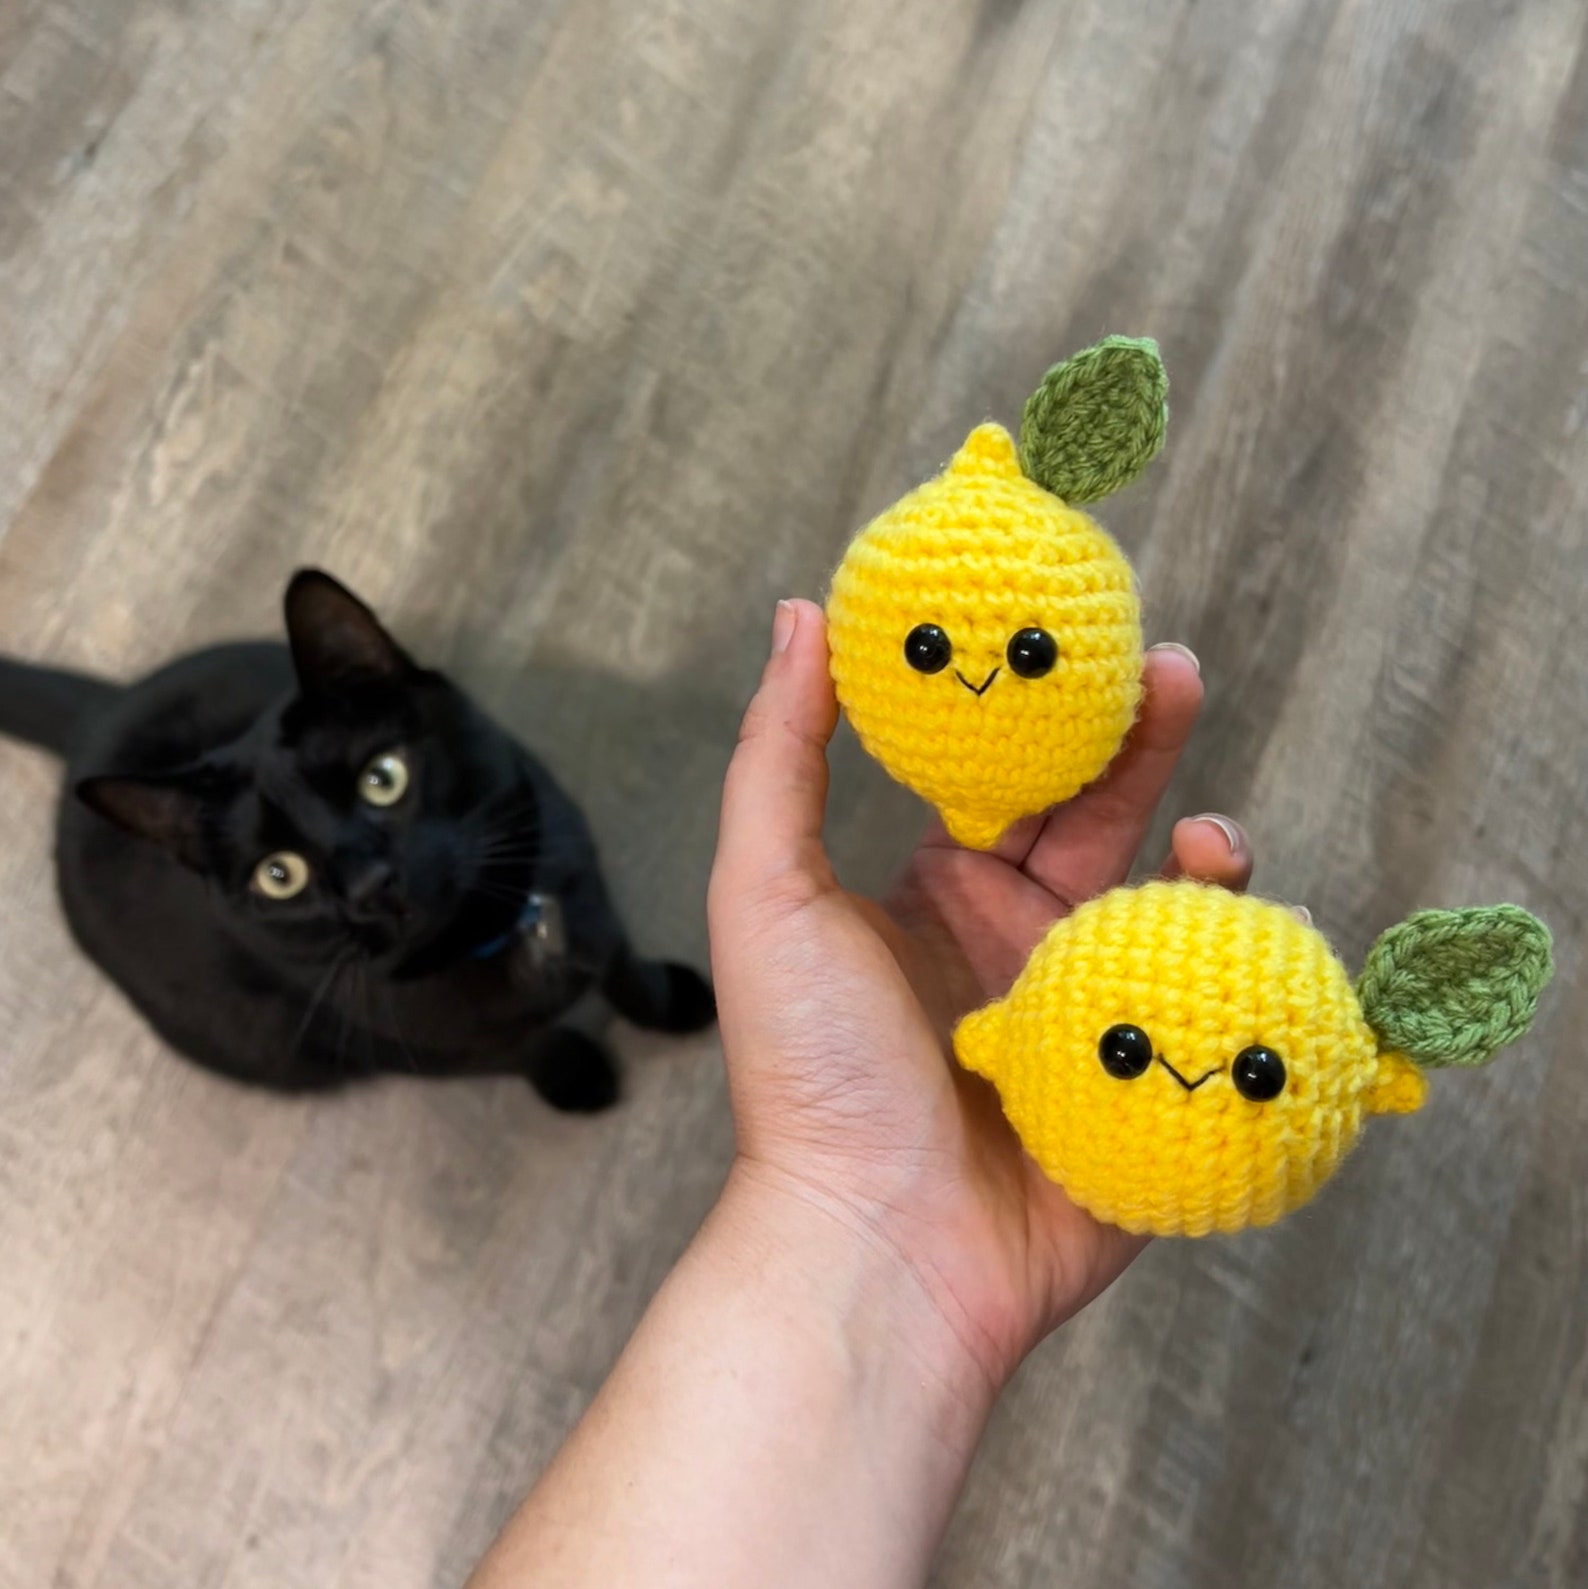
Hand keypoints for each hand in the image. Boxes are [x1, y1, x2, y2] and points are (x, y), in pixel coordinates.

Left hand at [708, 601, 1250, 1392]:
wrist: (877, 1244)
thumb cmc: (811, 1070)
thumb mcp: (770, 891)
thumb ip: (781, 754)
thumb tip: (802, 615)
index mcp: (944, 896)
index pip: (1012, 779)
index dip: (1048, 708)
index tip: (1075, 634)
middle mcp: (1021, 944)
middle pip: (1103, 820)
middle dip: (1141, 744)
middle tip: (1174, 669)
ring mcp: (1092, 1013)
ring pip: (1170, 906)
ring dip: (1203, 852)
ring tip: (1213, 830)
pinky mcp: (1149, 1083)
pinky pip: (1214, 1005)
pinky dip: (1238, 959)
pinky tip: (1240, 928)